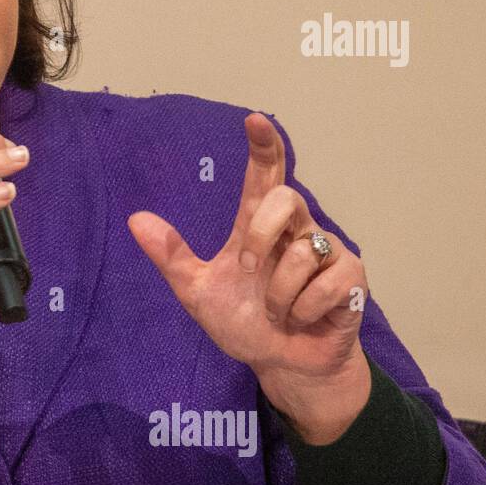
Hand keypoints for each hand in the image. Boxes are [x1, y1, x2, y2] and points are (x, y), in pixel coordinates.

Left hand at [126, 113, 371, 440]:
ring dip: (280, 294)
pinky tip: (303, 320)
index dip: (263, 146)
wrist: (282, 365)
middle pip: (286, 198)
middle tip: (249, 270)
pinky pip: (325, 284)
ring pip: (302, 252)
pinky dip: (303, 310)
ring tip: (278, 313)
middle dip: (261, 235)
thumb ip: (171, 256)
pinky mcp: (350, 278)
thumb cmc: (246, 323)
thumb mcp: (198, 293)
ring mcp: (327, 251)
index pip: (265, 176)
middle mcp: (295, 230)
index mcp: (258, 227)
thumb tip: (135, 219)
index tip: (254, 120)